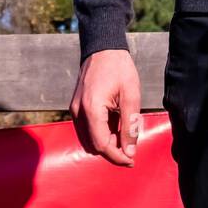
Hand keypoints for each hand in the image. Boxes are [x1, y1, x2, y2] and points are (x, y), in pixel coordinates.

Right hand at [70, 48, 140, 166]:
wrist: (103, 48)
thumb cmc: (119, 68)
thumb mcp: (131, 95)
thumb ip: (130, 125)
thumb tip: (130, 151)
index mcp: (92, 109)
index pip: (102, 145)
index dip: (117, 156)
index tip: (132, 160)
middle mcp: (78, 112)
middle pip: (93, 146)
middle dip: (112, 150)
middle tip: (131, 143)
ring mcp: (74, 110)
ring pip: (88, 140)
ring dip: (106, 142)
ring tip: (124, 129)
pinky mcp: (76, 107)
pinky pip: (86, 129)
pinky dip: (100, 132)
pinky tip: (115, 122)